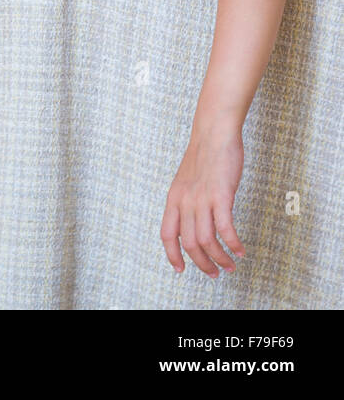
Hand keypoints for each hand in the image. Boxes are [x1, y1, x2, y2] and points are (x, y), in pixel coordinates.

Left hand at [160, 122, 246, 277]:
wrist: (213, 133)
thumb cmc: (204, 156)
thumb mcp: (186, 181)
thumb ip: (187, 201)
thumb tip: (191, 222)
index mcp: (173, 198)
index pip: (167, 234)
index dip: (172, 255)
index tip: (181, 270)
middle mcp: (184, 201)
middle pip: (189, 243)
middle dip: (202, 264)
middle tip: (215, 274)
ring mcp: (202, 198)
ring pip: (206, 240)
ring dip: (220, 259)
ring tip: (230, 266)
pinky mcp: (221, 195)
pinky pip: (225, 229)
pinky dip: (233, 244)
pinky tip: (240, 251)